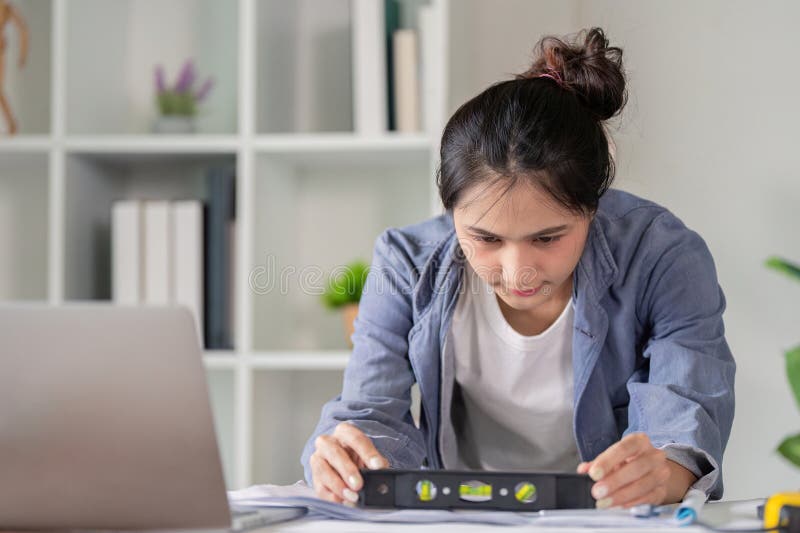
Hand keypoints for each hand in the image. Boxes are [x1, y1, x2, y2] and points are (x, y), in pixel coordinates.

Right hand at [309, 421, 388, 504]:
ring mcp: (318, 459)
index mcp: (344, 432)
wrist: (345, 466)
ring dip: (337, 485)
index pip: (355, 438)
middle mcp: (327, 442)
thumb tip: (383, 474)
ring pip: (323, 470)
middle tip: (359, 485)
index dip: (367, 452)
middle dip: (347, 470)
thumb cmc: (359, 458)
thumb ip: (376, 464)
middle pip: (335, 453)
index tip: (378, 466)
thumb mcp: (369, 456)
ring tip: (352, 496)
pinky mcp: (314, 477)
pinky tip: (342, 501)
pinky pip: (319, 487)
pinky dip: (331, 496)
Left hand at [576, 432, 697, 508]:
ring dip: (621, 495)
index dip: (608, 461)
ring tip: (604, 502)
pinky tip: (618, 506)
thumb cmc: (628, 460)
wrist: (652, 470)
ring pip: (643, 485)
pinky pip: (648, 498)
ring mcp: (661, 473)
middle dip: (615, 481)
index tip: (593, 474)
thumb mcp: (612, 457)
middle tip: (597, 492)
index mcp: (639, 441)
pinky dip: (631, 503)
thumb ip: (597, 463)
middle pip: (636, 467)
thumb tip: (583, 470)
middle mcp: (654, 455)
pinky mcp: (662, 490)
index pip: (624, 448)